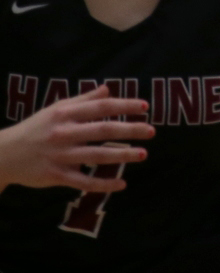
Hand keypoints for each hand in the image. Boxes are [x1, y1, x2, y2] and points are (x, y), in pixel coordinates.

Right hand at [0, 84, 151, 190]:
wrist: (3, 154)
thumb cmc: (35, 128)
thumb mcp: (55, 109)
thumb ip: (83, 100)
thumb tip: (109, 89)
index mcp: (64, 114)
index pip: (100, 107)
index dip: (124, 106)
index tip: (145, 106)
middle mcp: (63, 133)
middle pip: (102, 130)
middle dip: (129, 130)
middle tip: (152, 131)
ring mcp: (59, 155)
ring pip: (95, 156)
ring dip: (121, 155)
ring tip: (143, 154)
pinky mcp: (55, 175)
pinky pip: (83, 181)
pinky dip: (103, 184)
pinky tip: (121, 184)